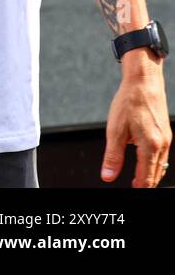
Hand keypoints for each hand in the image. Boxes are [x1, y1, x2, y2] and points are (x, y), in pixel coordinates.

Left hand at [102, 53, 170, 186]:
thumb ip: (112, 156)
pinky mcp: (165, 132)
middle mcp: (162, 144)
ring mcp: (166, 138)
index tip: (132, 192)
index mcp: (150, 146)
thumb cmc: (129, 102)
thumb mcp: (114, 130)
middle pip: (156, 173)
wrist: (143, 82)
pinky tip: (148, 163)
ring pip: (161, 164)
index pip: (146, 176)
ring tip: (140, 182)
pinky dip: (155, 163)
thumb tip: (108, 175)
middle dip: (147, 184)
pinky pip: (162, 154)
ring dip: (152, 174)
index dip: (139, 187)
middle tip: (136, 190)